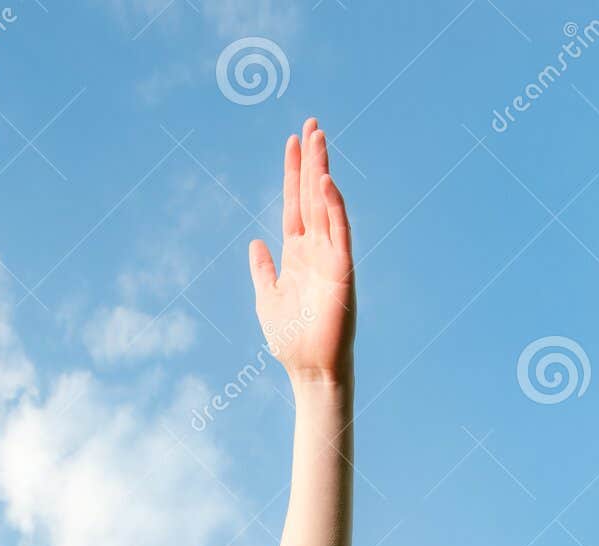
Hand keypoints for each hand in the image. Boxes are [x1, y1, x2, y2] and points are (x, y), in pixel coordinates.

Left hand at [248, 117, 355, 385]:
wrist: (309, 369)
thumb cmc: (290, 340)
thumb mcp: (267, 298)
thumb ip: (262, 269)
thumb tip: (255, 243)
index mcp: (296, 254)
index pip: (295, 204)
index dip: (294, 173)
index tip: (293, 141)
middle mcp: (315, 249)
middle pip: (312, 195)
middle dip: (310, 160)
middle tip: (310, 123)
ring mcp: (330, 257)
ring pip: (326, 205)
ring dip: (322, 172)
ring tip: (319, 138)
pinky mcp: (342, 269)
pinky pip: (339, 231)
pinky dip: (333, 206)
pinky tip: (325, 182)